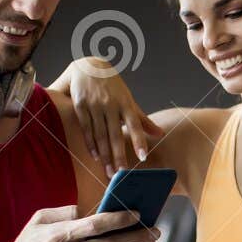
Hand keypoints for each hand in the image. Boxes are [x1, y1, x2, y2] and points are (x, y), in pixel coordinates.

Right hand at [67, 57, 162, 176]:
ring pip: (100, 135)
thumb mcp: (129, 100)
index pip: (135, 125)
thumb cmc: (113, 87)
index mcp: (125, 103)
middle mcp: (110, 105)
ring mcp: (94, 105)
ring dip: (104, 155)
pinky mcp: (80, 106)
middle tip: (121, 174)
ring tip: (109, 171)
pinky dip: (91, 144)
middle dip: (118, 156)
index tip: (142, 157)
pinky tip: (95, 157)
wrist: (89, 66)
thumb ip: (143, 120)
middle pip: (115, 135)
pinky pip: (86, 128)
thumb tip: (161, 134)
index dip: (138, 141)